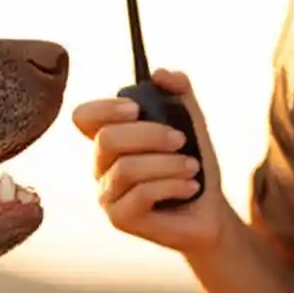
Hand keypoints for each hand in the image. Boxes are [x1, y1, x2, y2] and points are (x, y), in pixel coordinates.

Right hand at [70, 68, 233, 255]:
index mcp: (111, 140)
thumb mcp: (192, 125)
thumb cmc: (192, 167)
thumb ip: (179, 94)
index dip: (105, 108)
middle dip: (149, 135)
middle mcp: (101, 166)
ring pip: (127, 169)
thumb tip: (161, 74)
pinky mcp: (120, 218)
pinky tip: (191, 187)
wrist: (209, 213)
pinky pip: (141, 195)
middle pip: (106, 139)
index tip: (136, 108)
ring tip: (193, 168)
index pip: (83, 117)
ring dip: (168, 164)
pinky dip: (172, 186)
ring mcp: (107, 195)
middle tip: (181, 139)